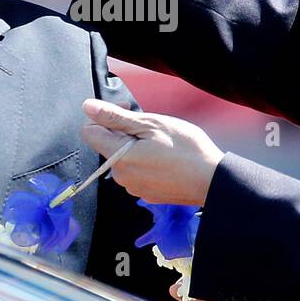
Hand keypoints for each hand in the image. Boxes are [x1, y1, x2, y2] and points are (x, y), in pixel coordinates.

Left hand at [80, 99, 223, 205]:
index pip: (88, 132)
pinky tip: (165, 157)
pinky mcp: (146, 193)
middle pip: (106, 145)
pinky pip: (136, 172)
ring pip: (122, 158)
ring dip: (134, 146)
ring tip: (160, 141)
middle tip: (149, 124)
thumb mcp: (151, 124)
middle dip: (122, 130)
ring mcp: (133, 187)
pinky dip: (144, 161)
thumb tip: (87, 107)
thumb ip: (115, 117)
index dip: (103, 116)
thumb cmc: (185, 148)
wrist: (212, 180)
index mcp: (118, 156)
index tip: (127, 110)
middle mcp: (120, 175)